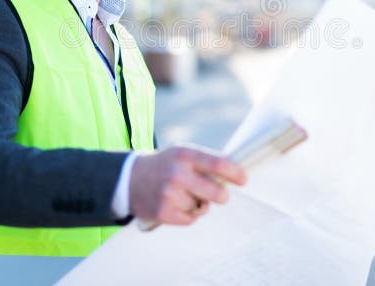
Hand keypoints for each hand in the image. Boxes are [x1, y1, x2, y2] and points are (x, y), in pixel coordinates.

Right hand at [128, 146, 246, 224]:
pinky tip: (175, 204)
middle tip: (220, 195)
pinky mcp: (163, 212)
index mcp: (185, 154)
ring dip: (199, 204)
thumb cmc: (166, 165)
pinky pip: (191, 219)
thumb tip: (236, 175)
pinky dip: (188, 214)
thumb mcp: (183, 154)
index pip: (219, 164)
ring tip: (183, 194)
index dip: (235, 173)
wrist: (131, 179)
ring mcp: (169, 194)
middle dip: (222, 196)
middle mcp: (177, 173)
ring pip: (203, 208)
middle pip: (217, 193)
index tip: (243, 179)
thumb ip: (206, 162)